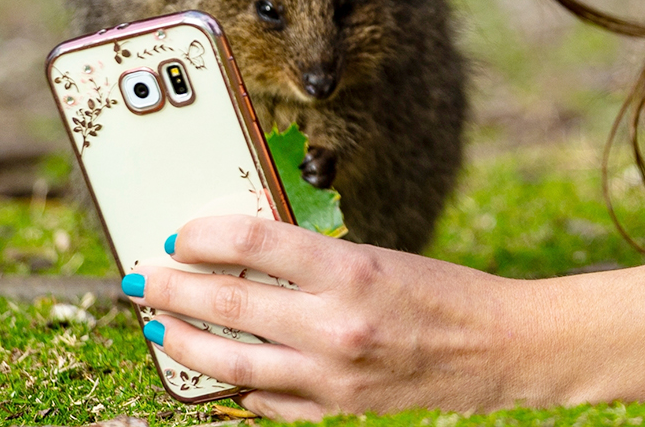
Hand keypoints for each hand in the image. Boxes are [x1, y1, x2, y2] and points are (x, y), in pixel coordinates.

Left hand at [127, 215, 531, 417]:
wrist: (500, 347)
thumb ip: (311, 260)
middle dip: (172, 288)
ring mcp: (333, 374)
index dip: (203, 235)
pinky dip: (232, 384)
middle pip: (228, 301)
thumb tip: (239, 254)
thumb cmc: (441, 291)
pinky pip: (266, 400)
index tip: (179, 234)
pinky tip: (212, 369)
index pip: (252, 241)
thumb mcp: (377, 256)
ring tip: (158, 326)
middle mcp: (336, 325)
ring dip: (184, 340)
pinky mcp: (337, 409)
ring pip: (231, 360)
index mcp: (349, 270)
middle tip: (143, 277)